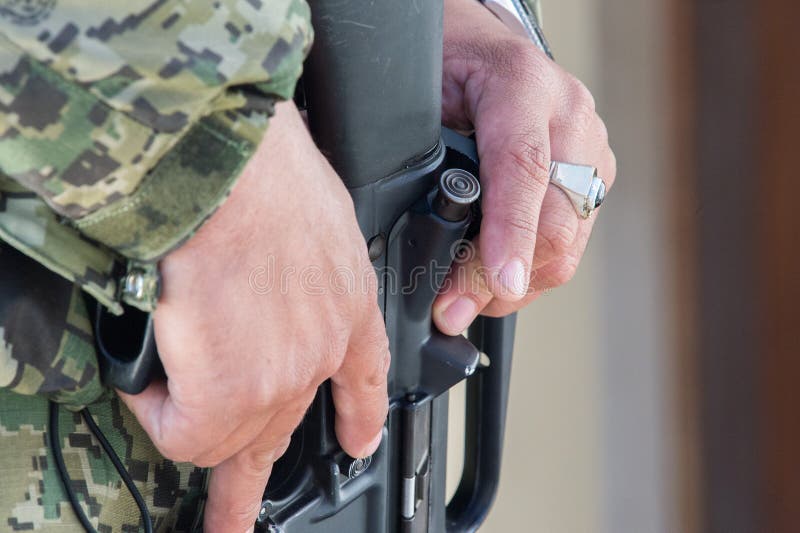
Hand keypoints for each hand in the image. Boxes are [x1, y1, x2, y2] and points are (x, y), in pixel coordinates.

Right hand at [119, 102, 389, 531]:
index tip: (358, 444)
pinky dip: (157, 409)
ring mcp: (279, 377)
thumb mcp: (316, 214)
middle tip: (233, 517)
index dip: (358, 415)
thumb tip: (261, 274)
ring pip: (226, 440)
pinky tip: (152, 374)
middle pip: (283, 431)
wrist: (232, 167)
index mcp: (347, 302)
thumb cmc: (265, 170)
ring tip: (157, 390)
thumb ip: (300, 260)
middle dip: (250, 477)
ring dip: (186, 423)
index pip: (364, 377)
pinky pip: (182, 431)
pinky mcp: (230, 392)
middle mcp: (320, 350)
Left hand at [433, 0, 616, 333]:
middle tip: (450, 309)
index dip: (511, 233)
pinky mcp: (596, 175)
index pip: (523, 167)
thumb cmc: (445, 65)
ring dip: (516, 283)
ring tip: (466, 297)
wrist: (483, 44)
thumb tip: (412, 245)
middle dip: (499, 281)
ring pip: (567, 243)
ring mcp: (590, 148)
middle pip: (554, 223)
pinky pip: (572, 240)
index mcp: (521, 85)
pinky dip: (531, 267)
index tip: (499, 284)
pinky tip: (496, 269)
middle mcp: (569, 117)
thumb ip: (421, 159)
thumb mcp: (419, 98)